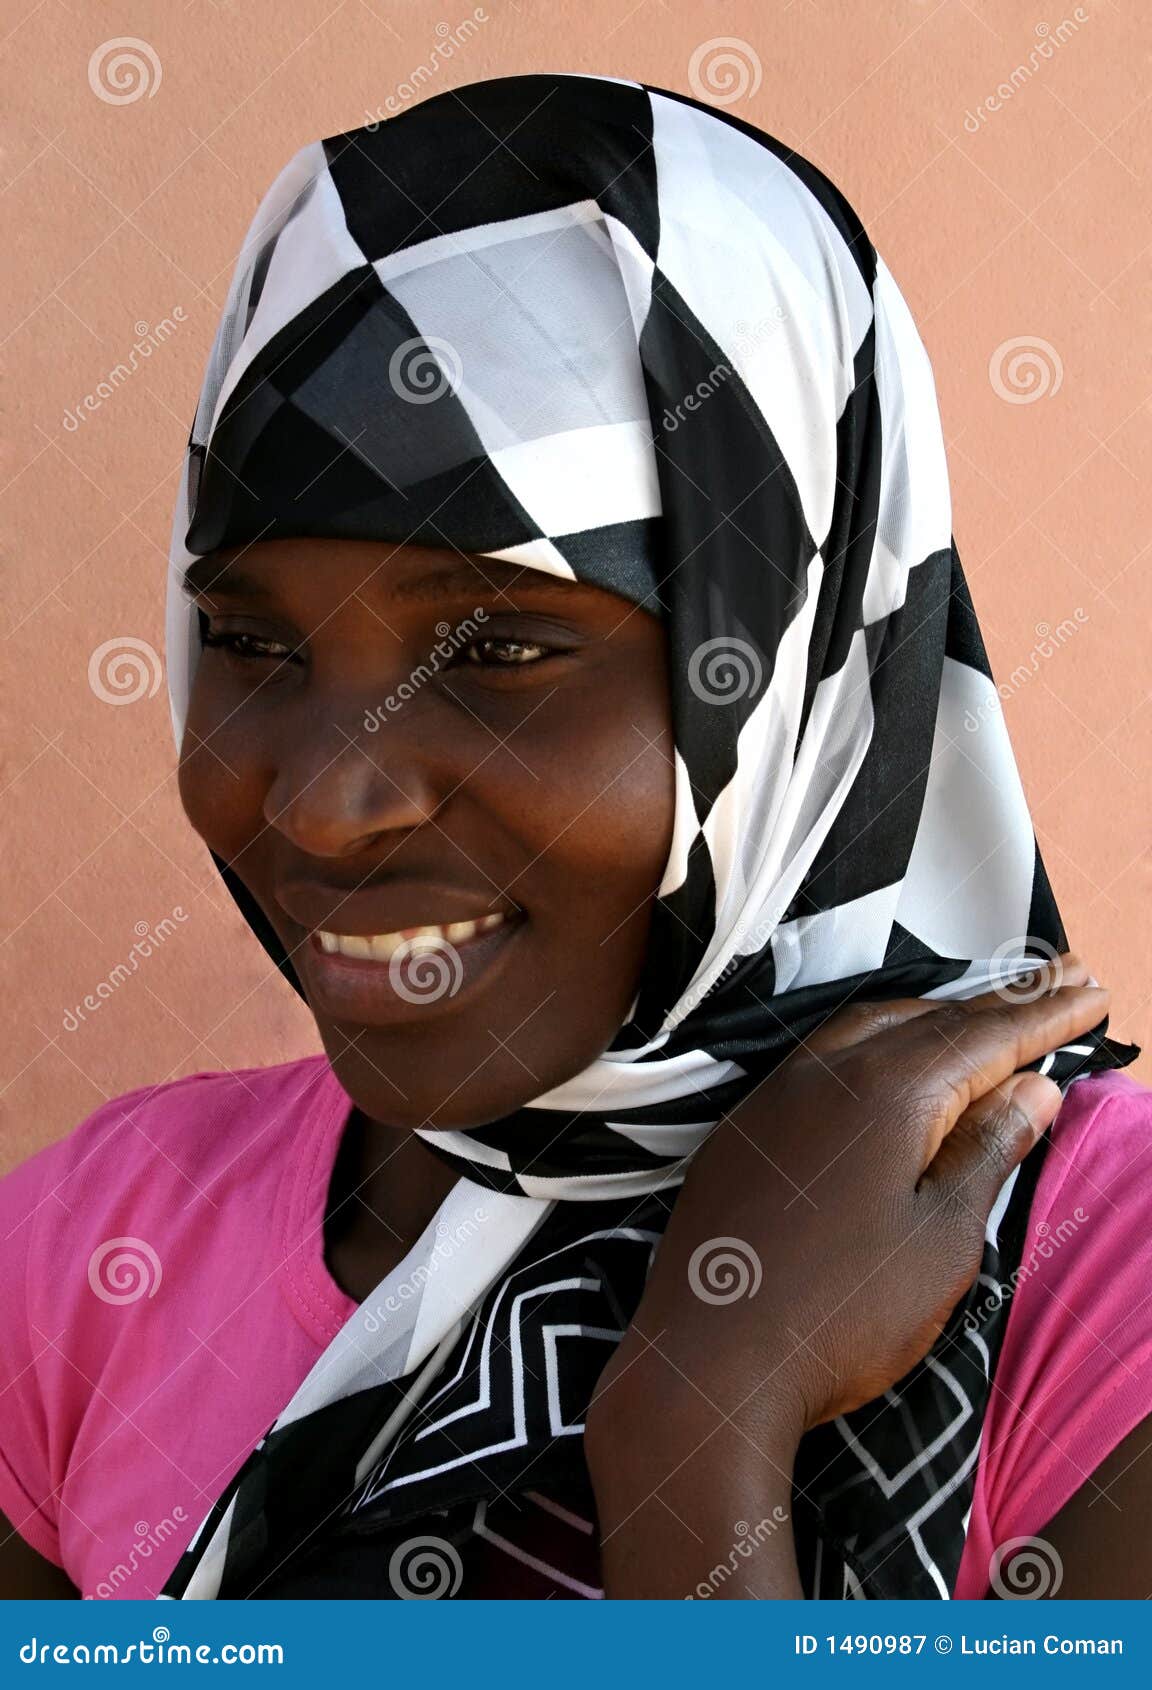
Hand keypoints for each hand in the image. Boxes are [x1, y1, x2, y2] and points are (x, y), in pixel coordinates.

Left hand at [586, 955, 1105, 1468]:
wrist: (705, 1367)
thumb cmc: (839, 1314)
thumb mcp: (941, 1240)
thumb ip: (986, 1152)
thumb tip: (1032, 1086)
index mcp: (885, 1092)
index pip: (986, 1035)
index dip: (1045, 1013)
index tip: (1096, 990)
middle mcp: (822, 1074)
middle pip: (928, 1020)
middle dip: (1000, 1003)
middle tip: (1061, 982)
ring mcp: (771, 1099)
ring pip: (867, 1030)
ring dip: (932, 1016)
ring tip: (987, 1017)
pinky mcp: (741, 1134)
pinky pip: (820, 1060)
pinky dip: (875, 1045)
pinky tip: (889, 1066)